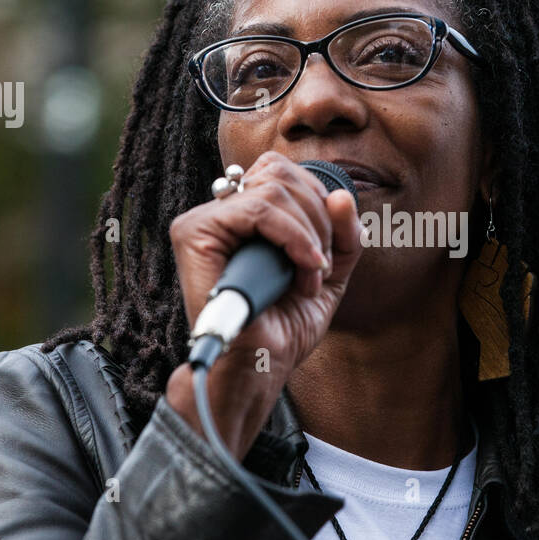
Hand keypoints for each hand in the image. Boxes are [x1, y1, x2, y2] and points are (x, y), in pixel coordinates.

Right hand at [164, 151, 363, 458]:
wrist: (259, 367)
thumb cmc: (283, 326)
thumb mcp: (327, 271)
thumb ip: (342, 233)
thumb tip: (341, 194)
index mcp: (244, 214)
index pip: (283, 172)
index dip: (318, 202)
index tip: (327, 252)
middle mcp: (221, 212)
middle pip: (280, 172)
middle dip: (319, 217)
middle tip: (320, 265)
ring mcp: (205, 219)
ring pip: (274, 188)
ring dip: (309, 234)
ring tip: (308, 276)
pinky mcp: (195, 232)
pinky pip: (259, 209)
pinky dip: (295, 238)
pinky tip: (302, 270)